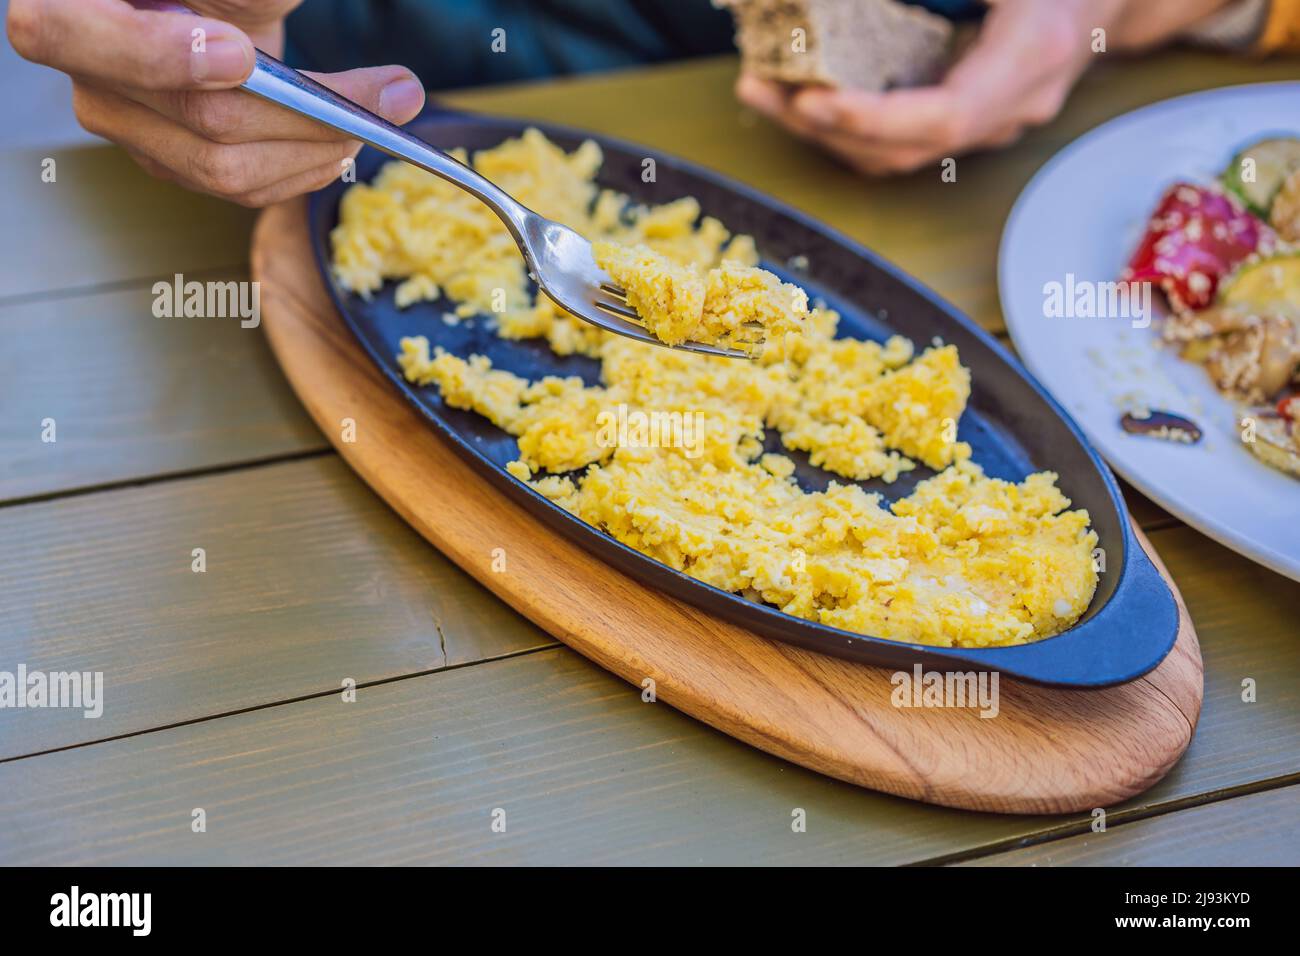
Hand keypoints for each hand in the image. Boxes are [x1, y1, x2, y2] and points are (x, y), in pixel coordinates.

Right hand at [7, 0, 426, 205]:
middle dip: (310, 113)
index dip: (158, 53)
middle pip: (198, 115)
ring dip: (322, 147)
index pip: (60, 31)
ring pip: (227, 167)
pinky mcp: (169, 162)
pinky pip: (242, 188)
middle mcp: (85, 72)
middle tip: (395, 92)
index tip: (241, 55)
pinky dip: (307, 169)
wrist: (204, 4)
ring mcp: (125, 127)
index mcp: (68, 5)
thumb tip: (266, 44)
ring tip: (386, 111)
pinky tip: (347, 145)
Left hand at [734, 0, 1231, 174]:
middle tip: (761, 88)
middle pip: (906, 146)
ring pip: (898, 151)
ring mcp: (993, 121)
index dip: (874, 118)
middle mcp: (1012, 104)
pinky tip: (803, 92)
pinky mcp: (972, 118)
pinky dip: (849, 122)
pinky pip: (903, 138)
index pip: (943, 116)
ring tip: (764, 90)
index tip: (813, 100)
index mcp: (1030, 58)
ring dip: (825, 131)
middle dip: (824, 127)